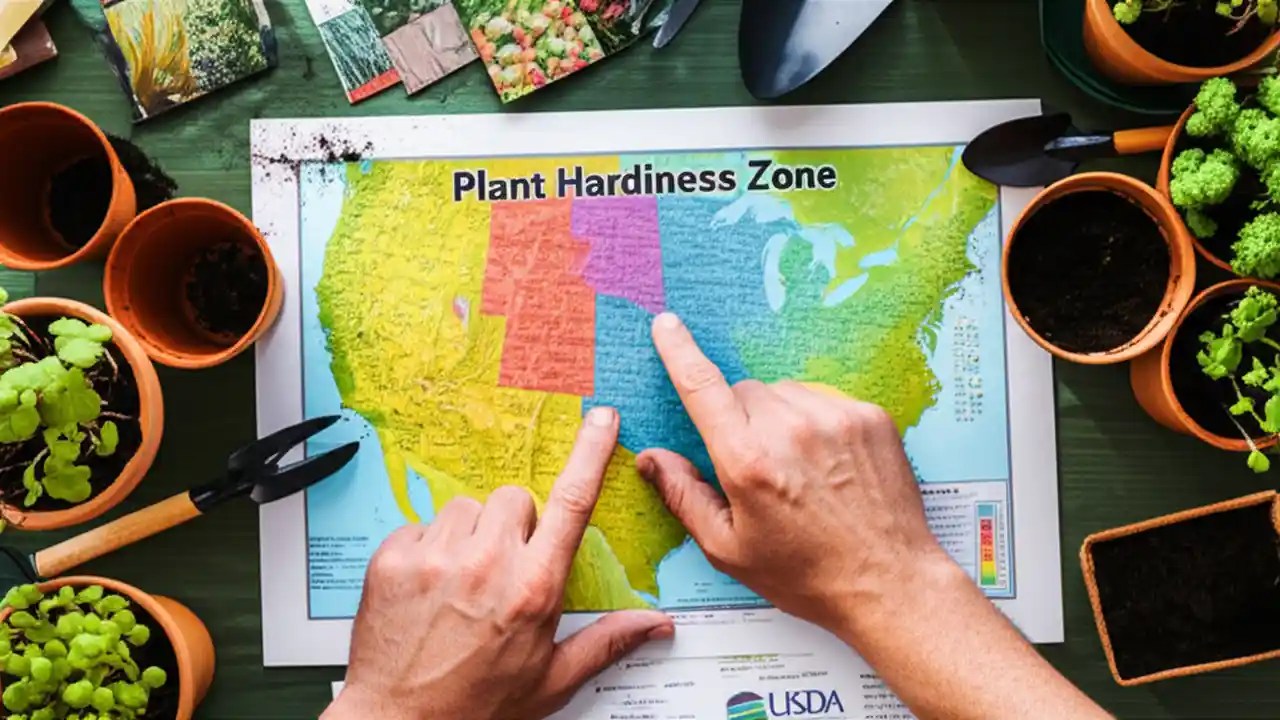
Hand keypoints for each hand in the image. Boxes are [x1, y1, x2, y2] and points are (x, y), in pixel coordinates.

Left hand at [324, 406, 673, 719]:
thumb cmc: (476, 707)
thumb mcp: (552, 680)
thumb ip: (606, 641)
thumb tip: (657, 626)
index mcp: (534, 589)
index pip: (573, 503)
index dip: (591, 454)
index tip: (602, 419)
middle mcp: (487, 564)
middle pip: (515, 498)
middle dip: (516, 523)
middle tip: (505, 567)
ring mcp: (437, 557)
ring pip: (467, 507)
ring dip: (470, 533)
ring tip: (463, 581)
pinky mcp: (394, 558)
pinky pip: (421, 524)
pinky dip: (427, 547)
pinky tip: (429, 587)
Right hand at [637, 313, 947, 637]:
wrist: (888, 582)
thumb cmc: (806, 574)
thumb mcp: (728, 549)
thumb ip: (683, 496)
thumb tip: (651, 458)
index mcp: (748, 461)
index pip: (702, 388)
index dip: (679, 352)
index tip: (666, 325)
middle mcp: (791, 429)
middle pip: (743, 391)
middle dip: (738, 419)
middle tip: (756, 466)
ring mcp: (835, 417)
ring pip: (783, 392)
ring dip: (778, 417)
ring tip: (797, 469)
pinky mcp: (868, 415)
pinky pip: (822, 398)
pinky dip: (815, 420)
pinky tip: (827, 463)